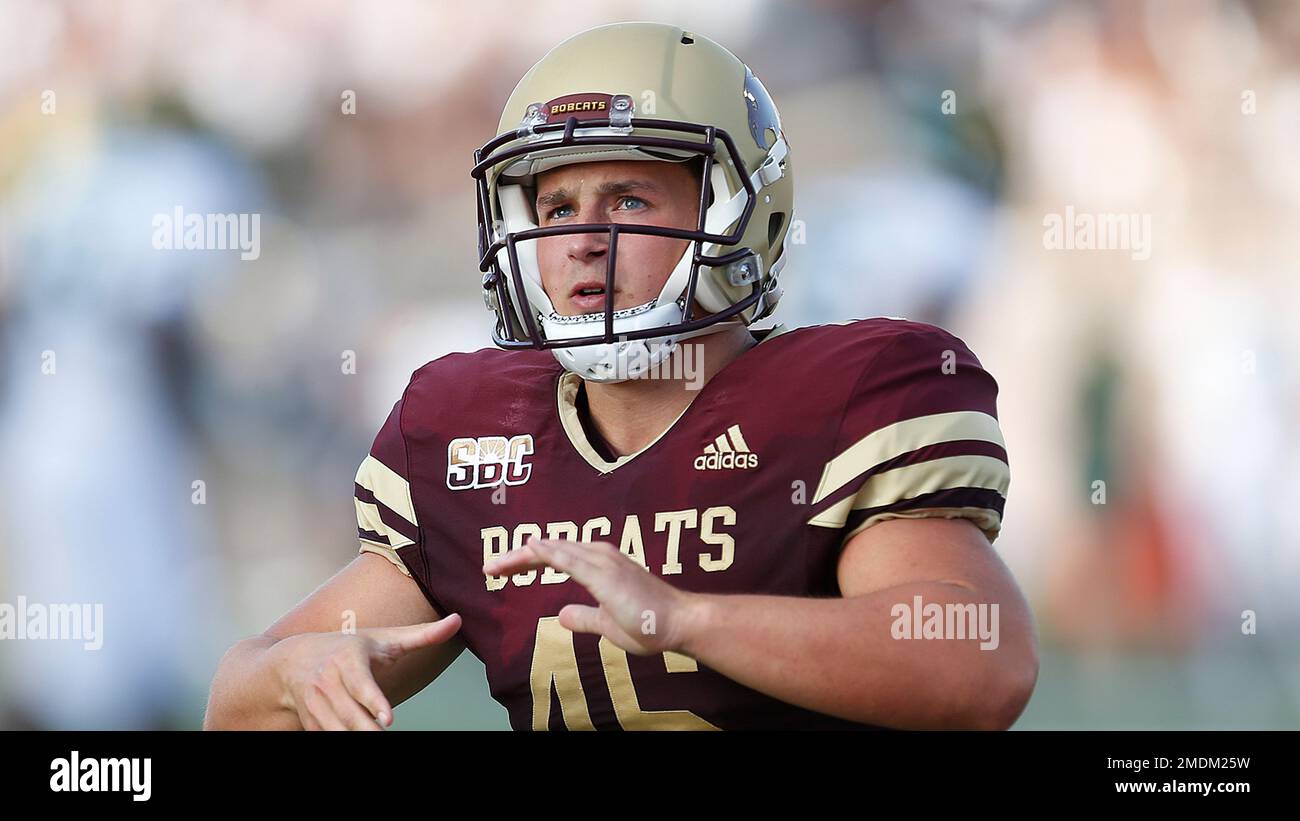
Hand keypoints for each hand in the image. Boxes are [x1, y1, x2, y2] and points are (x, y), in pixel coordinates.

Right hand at [273, 615, 461, 730]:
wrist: (294, 660)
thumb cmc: (349, 647)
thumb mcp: (384, 638)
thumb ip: (423, 635)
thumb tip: (458, 619)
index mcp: (348, 658)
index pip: (361, 683)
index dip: (373, 701)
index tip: (388, 719)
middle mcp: (327, 681)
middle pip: (349, 714)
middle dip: (366, 730)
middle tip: (384, 737)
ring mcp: (315, 702)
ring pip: (335, 729)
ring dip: (352, 737)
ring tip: (375, 741)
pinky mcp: (309, 720)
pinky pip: (323, 736)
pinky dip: (338, 740)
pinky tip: (356, 741)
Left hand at [483, 537, 699, 655]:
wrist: (679, 624)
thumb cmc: (649, 624)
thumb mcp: (607, 624)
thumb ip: (585, 617)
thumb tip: (562, 615)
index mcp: (601, 565)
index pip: (557, 556)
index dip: (527, 559)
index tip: (502, 570)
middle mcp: (601, 556)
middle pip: (551, 549)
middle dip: (517, 557)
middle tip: (488, 567)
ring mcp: (604, 562)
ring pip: (556, 550)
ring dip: (524, 554)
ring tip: (496, 564)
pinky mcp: (606, 574)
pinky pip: (571, 559)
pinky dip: (548, 552)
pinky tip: (530, 549)